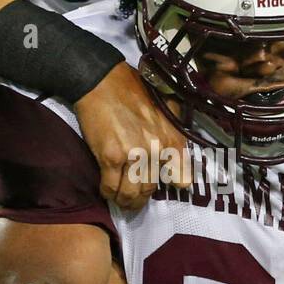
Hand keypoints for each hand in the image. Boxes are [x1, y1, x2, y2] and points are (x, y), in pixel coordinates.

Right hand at [74, 62, 190, 211]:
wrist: (102, 81)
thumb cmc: (132, 90)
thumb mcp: (165, 108)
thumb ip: (174, 133)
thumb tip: (178, 159)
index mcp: (172, 139)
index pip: (181, 178)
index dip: (172, 186)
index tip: (162, 187)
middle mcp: (157, 150)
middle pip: (151, 189)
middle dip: (141, 199)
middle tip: (134, 201)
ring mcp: (134, 155)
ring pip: (131, 193)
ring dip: (125, 201)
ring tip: (120, 201)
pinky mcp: (111, 157)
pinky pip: (111, 186)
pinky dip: (108, 193)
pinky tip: (106, 191)